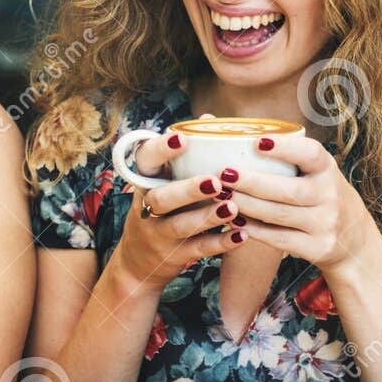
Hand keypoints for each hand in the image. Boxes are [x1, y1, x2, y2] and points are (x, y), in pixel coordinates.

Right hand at [109, 133, 244, 290]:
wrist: (139, 262)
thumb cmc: (161, 208)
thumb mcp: (162, 181)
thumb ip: (184, 155)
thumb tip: (209, 119)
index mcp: (146, 182)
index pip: (145, 161)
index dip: (161, 150)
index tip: (182, 139)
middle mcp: (148, 207)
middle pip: (161, 198)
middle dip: (188, 189)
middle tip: (215, 181)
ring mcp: (160, 234)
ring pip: (180, 226)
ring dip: (207, 217)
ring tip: (232, 207)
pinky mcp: (175, 255)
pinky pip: (199, 249)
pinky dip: (221, 243)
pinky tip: (242, 235)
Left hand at [224, 134, 374, 270]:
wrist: (353, 238)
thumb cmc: (321, 194)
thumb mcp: (317, 172)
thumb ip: (286, 156)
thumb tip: (224, 130)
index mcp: (328, 169)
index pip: (310, 154)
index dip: (285, 148)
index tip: (257, 142)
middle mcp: (330, 195)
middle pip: (287, 189)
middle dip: (252, 182)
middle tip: (224, 174)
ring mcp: (324, 224)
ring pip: (278, 215)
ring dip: (246, 206)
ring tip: (222, 196)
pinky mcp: (316, 248)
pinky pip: (279, 239)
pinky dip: (253, 230)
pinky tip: (233, 221)